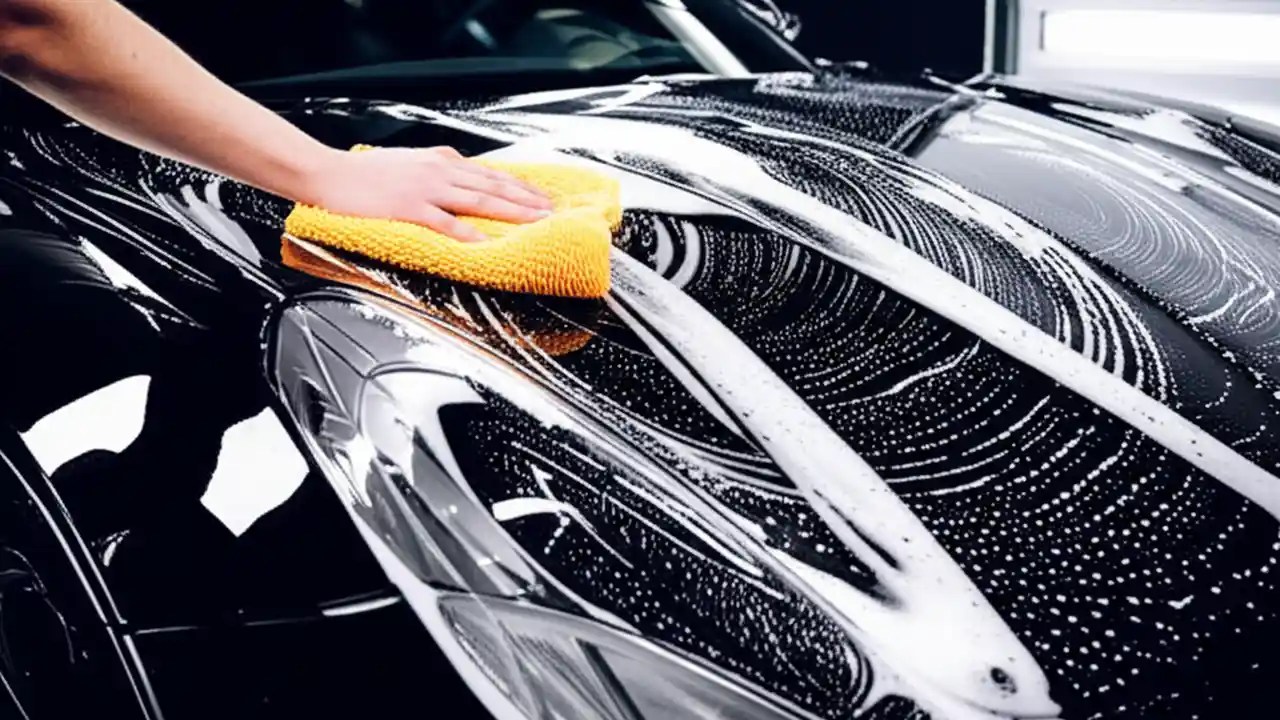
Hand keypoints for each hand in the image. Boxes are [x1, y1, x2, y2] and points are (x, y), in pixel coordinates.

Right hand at [300, 146, 552, 241]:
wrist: (327, 174)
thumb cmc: (363, 173)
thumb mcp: (408, 161)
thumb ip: (437, 165)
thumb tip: (461, 168)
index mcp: (439, 161)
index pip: (490, 173)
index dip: (520, 185)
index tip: (543, 196)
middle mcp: (438, 171)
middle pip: (493, 185)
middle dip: (527, 199)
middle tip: (553, 211)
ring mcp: (425, 190)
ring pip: (478, 200)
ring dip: (511, 211)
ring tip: (536, 222)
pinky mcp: (408, 208)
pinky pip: (446, 223)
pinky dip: (469, 233)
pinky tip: (488, 242)